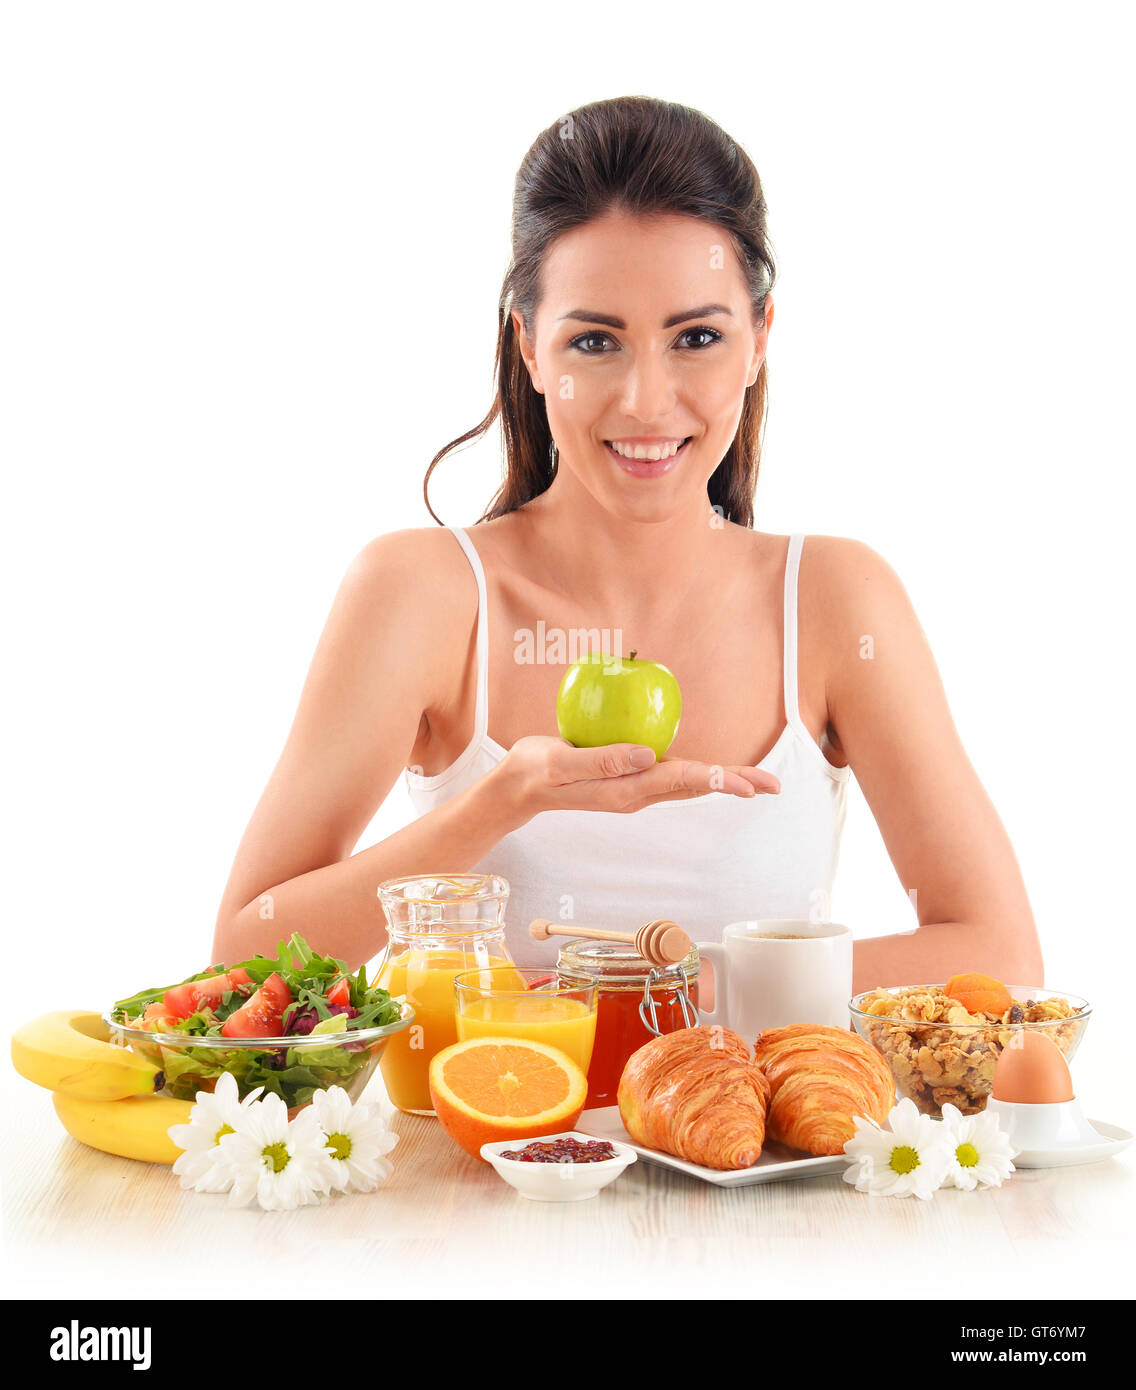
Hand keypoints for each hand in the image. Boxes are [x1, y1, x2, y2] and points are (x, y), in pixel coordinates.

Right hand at [490, 735, 780, 820]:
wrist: (519, 788)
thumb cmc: (535, 771)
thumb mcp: (560, 763)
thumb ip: (600, 760)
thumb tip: (646, 755)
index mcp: (624, 791)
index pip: (678, 782)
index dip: (714, 779)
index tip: (745, 785)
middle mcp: (636, 793)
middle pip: (694, 787)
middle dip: (734, 784)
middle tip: (774, 785)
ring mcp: (634, 788)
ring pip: (688, 783)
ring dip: (722, 781)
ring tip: (758, 782)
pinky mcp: (629, 778)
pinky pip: (672, 774)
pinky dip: (699, 772)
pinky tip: (715, 770)